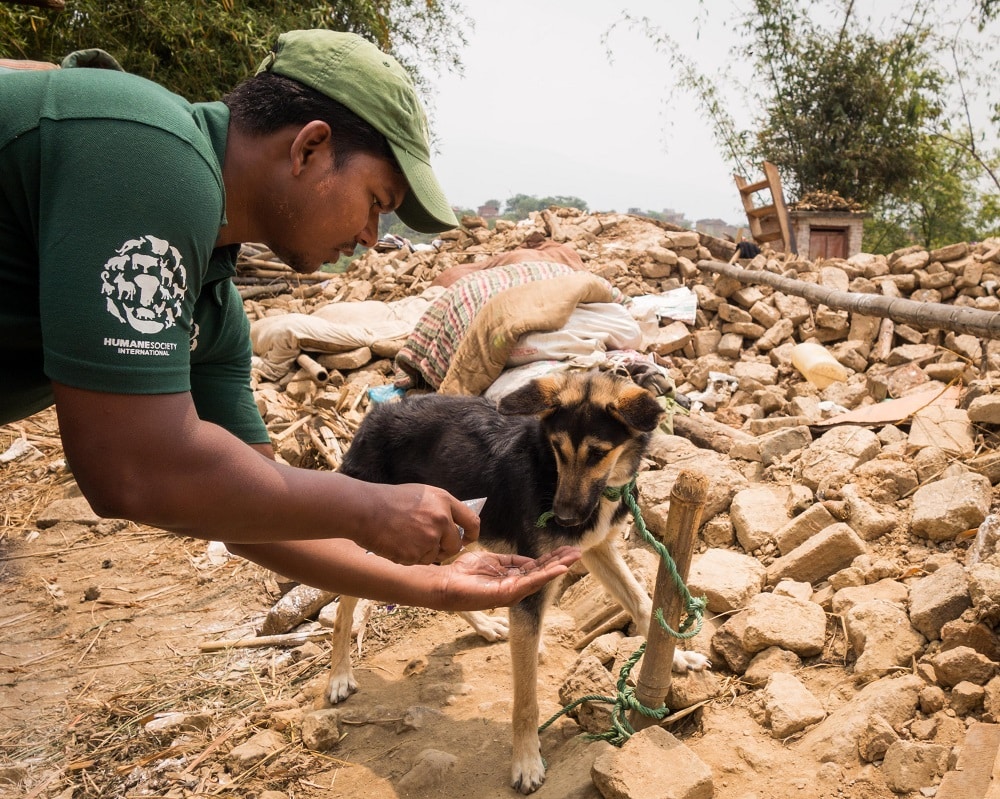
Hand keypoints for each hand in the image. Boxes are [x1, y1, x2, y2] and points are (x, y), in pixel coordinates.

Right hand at [366, 483, 480, 564]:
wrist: (365, 510)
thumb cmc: (390, 500)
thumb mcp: (423, 494)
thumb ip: (441, 508)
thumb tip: (453, 524)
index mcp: (444, 502)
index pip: (472, 522)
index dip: (472, 534)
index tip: (468, 540)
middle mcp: (441, 521)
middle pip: (455, 546)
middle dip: (446, 549)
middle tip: (431, 545)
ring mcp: (428, 539)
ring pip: (435, 556)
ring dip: (424, 553)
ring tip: (405, 538)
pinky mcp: (415, 555)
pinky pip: (418, 562)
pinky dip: (409, 557)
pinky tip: (397, 544)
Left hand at [433, 546, 581, 609]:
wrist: (446, 582)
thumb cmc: (464, 573)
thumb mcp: (492, 560)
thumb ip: (510, 561)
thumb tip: (529, 560)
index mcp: (512, 578)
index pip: (536, 567)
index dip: (551, 558)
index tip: (566, 550)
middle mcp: (515, 587)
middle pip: (542, 573)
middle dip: (560, 562)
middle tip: (577, 552)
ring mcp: (512, 592)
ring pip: (540, 578)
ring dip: (557, 567)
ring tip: (573, 559)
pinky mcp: (507, 594)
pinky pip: (530, 582)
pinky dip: (545, 575)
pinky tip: (558, 568)